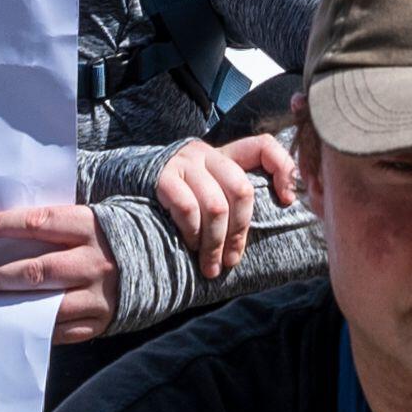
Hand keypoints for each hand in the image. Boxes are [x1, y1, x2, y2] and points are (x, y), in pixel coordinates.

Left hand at [0, 201, 124, 341]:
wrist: (166, 261)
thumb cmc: (117, 234)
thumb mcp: (95, 216)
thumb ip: (58, 223)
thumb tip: (8, 229)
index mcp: (90, 227)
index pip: (38, 224)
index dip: (3, 225)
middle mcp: (93, 262)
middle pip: (36, 270)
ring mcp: (98, 295)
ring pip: (45, 303)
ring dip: (10, 304)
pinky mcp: (101, 320)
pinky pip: (62, 329)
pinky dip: (36, 326)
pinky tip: (14, 322)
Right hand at [147, 133, 301, 284]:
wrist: (125, 181)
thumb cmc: (177, 195)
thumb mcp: (208, 188)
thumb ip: (233, 198)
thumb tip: (274, 219)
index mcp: (226, 154)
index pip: (263, 146)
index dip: (283, 169)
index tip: (286, 201)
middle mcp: (207, 153)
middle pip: (241, 190)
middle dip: (240, 232)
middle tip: (233, 260)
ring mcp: (184, 163)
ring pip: (215, 206)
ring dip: (215, 243)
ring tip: (211, 265)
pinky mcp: (163, 177)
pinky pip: (188, 209)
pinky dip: (193, 234)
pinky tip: (190, 246)